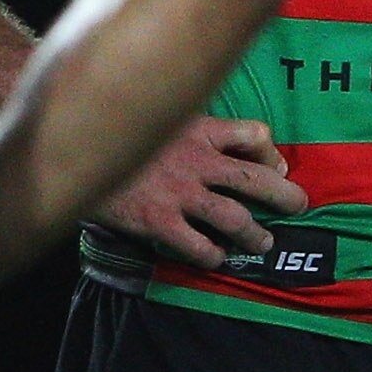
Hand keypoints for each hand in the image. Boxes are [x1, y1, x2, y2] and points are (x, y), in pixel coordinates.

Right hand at [84, 119, 306, 269]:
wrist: (73, 146)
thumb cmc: (114, 128)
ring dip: (256, 235)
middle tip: (299, 205)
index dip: (271, 152)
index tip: (276, 165)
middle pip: (258, 180)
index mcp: (198, 129)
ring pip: (236, 218)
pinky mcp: (160, 221)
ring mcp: (181, 193)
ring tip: (264, 243)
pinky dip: (213, 255)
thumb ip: (182, 124)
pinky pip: (200, 245)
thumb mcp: (156, 113)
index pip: (254, 135)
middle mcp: (198, 161)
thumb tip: (208, 134)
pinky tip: (215, 258)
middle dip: (285, 196)